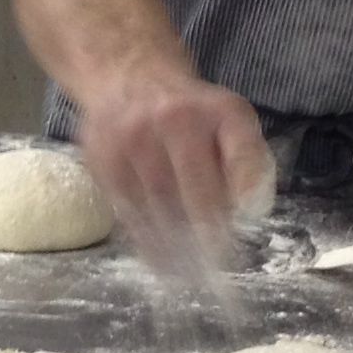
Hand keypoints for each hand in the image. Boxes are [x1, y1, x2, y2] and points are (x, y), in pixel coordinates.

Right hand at [75, 67, 274, 271]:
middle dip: (209, 237)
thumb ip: (248, 160)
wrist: (130, 76)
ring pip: (159, 206)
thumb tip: (250, 211)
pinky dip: (143, 237)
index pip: (243, 155)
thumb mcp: (231, 119)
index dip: (247, 192)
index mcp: (219, 111)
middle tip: (217, 270)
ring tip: (187, 276)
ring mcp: (133, 136)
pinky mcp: (102, 154)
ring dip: (175, 247)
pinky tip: (158, 259)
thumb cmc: (193, 112)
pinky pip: (126, 207)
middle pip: (197, 193)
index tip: (247, 225)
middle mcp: (175, 118)